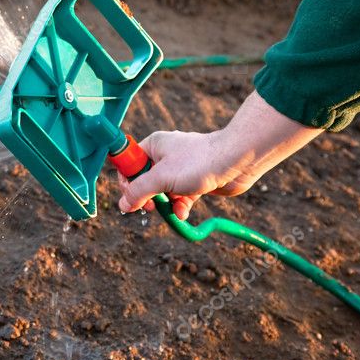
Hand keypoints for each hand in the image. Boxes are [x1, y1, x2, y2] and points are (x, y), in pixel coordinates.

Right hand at [116, 91, 322, 219]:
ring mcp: (180, 170)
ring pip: (163, 192)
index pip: (129, 164)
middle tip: (151, 207)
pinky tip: (184, 213)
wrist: (237, 162)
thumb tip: (123, 205)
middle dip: (147, 198)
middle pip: (144, 181)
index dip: (127, 181)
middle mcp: (164, 156)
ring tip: (173, 210)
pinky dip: (181, 206)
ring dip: (166, 205)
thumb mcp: (161, 178)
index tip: (132, 196)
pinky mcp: (194, 182)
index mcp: (153, 146)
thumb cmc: (199, 162)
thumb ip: (138, 191)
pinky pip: (180, 197)